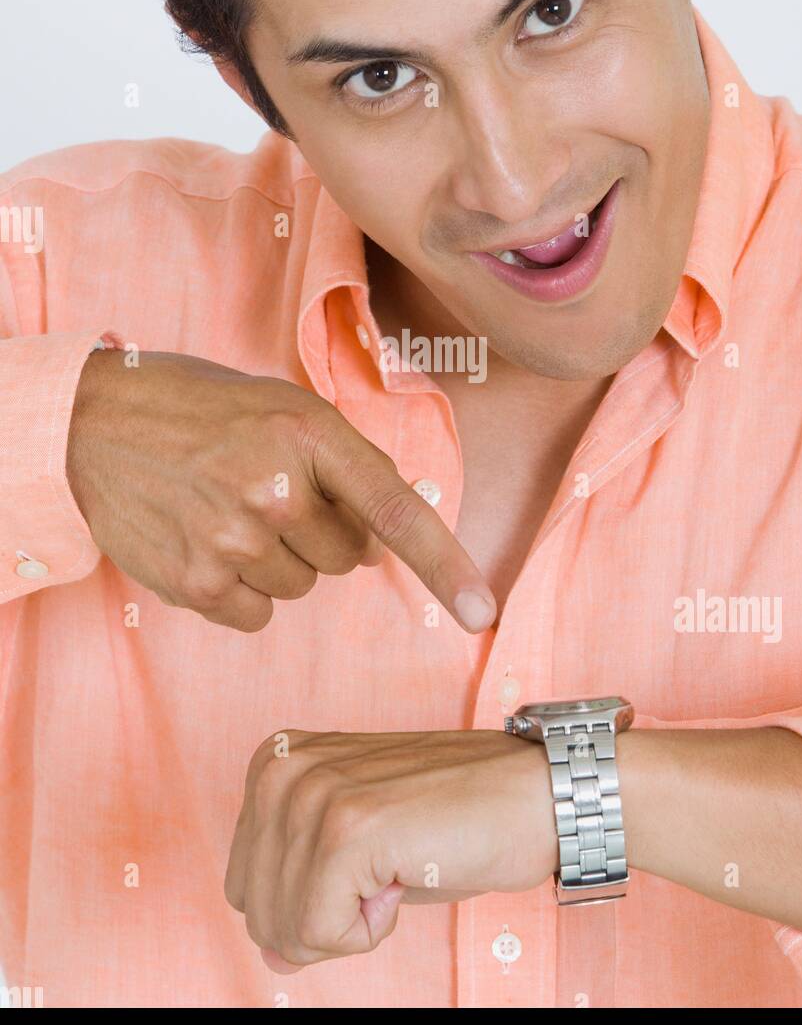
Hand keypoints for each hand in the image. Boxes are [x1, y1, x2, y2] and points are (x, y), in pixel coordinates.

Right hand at [65, 349, 494, 632]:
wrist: (96, 423)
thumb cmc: (202, 410)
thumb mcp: (284, 408)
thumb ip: (345, 467)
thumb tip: (381, 550)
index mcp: (310, 433)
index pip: (394, 510)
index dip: (445, 565)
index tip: (483, 611)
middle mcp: (276, 489)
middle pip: (349, 558)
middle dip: (323, 533)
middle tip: (269, 491)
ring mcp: (234, 540)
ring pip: (303, 587)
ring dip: (279, 560)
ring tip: (230, 510)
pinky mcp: (197, 582)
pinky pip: (258, 615)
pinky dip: (242, 590)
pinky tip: (208, 541)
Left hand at [224, 728, 558, 971]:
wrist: (535, 795)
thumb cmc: (455, 819)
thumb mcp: (359, 857)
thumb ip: (302, 894)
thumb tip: (271, 956)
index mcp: (275, 763)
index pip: (242, 884)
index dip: (307, 902)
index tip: (366, 862)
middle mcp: (283, 769)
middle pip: (254, 909)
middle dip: (319, 920)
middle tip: (383, 872)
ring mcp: (313, 793)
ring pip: (282, 928)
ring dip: (349, 924)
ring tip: (397, 867)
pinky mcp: (347, 828)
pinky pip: (320, 932)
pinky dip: (368, 932)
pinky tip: (405, 877)